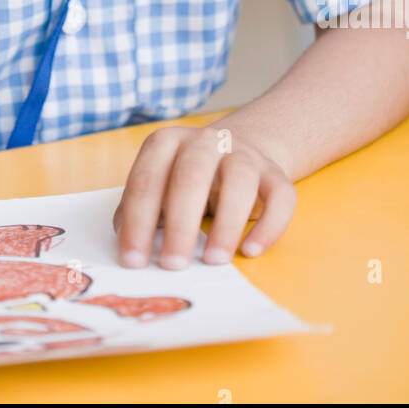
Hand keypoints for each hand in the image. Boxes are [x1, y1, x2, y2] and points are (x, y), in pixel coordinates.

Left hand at [112, 124, 295, 268]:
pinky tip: (251, 251)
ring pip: (240, 180)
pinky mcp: (274, 173)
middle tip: (172, 265)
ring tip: (213, 261)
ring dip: (226, 223)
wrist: (236, 150)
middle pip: (191, 175)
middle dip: (180, 223)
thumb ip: (140, 209)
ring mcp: (243, 154)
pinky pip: (281, 195)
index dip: (138, 220)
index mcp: (167, 142)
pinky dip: (269, 225)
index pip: (147, 179)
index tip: (134, 261)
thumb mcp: (159, 185)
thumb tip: (128, 244)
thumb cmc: (186, 179)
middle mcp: (205, 141)